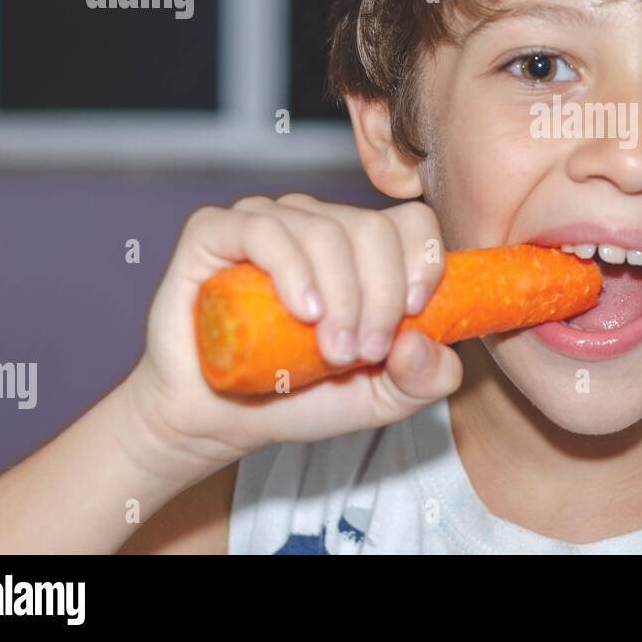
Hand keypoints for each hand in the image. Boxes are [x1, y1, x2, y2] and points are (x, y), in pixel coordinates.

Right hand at [124, 194, 461, 481]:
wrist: (218, 420)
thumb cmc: (300, 396)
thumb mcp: (383, 399)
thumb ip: (426, 379)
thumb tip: (421, 342)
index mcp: (363, 246)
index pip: (412, 221)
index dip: (423, 261)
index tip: (415, 314)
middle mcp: (318, 223)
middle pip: (373, 228)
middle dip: (381, 296)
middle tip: (364, 353)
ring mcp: (267, 221)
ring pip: (324, 230)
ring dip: (340, 295)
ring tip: (331, 351)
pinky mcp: (215, 232)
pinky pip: (263, 229)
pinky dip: (292, 268)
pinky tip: (303, 311)